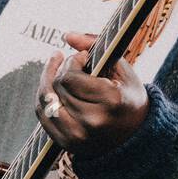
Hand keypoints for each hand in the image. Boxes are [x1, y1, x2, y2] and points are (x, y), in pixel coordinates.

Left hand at [35, 31, 149, 159]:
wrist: (134, 135)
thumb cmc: (128, 96)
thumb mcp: (121, 69)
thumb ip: (96, 47)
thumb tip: (68, 35)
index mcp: (111, 101)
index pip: (70, 77)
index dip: (72, 62)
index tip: (82, 58)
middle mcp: (92, 121)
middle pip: (57, 87)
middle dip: (61, 69)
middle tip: (70, 62)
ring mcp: (77, 136)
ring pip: (45, 100)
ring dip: (47, 80)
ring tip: (56, 69)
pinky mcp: (66, 143)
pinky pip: (43, 114)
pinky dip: (44, 97)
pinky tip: (52, 87)